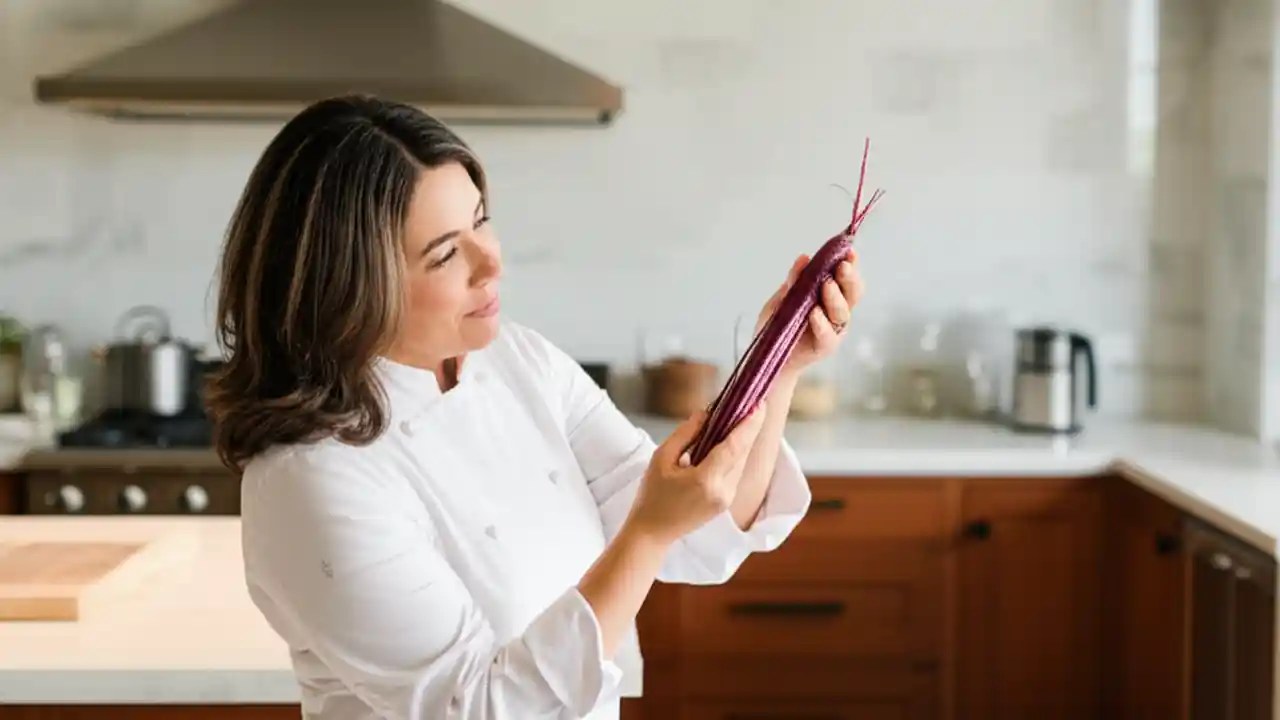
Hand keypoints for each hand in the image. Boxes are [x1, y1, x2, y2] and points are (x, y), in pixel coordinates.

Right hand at [624, 403, 768, 545]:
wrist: (653, 533)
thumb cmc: (652, 495)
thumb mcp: (661, 458)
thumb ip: (686, 434)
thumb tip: (706, 413)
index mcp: (706, 480)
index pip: (736, 446)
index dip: (750, 424)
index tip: (759, 404)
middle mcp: (723, 491)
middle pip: (742, 453)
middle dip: (748, 428)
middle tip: (749, 403)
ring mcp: (727, 499)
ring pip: (741, 462)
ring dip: (741, 440)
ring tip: (737, 418)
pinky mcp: (726, 503)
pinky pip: (735, 472)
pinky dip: (734, 454)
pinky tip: (726, 441)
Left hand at [755, 249, 863, 376]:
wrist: (768, 355)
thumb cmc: (777, 325)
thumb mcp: (782, 298)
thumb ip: (794, 281)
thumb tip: (803, 258)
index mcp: (830, 296)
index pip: (845, 278)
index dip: (851, 264)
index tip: (849, 251)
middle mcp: (836, 311)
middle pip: (853, 293)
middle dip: (849, 278)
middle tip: (842, 266)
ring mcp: (833, 329)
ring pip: (843, 312)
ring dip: (835, 297)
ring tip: (826, 285)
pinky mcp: (825, 347)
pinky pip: (828, 335)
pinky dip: (822, 323)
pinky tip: (814, 313)